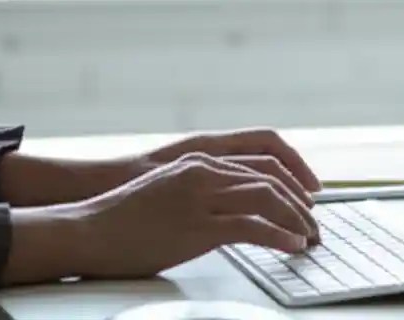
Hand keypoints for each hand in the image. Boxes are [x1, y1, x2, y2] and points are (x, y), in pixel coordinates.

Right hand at [0, 128, 321, 208]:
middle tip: (315, 222)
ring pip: (268, 198)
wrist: (88, 228)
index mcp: (200, 159)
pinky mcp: (198, 227)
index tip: (309, 194)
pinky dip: (280, 236)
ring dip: (297, 219)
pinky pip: (253, 228)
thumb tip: (229, 206)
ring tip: (310, 237)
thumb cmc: (123, 215)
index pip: (263, 156)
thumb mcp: (168, 189)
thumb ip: (201, 188)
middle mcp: (205, 171)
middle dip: (301, 201)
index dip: (293, 174)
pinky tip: (291, 246)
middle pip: (272, 177)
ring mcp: (201, 197)